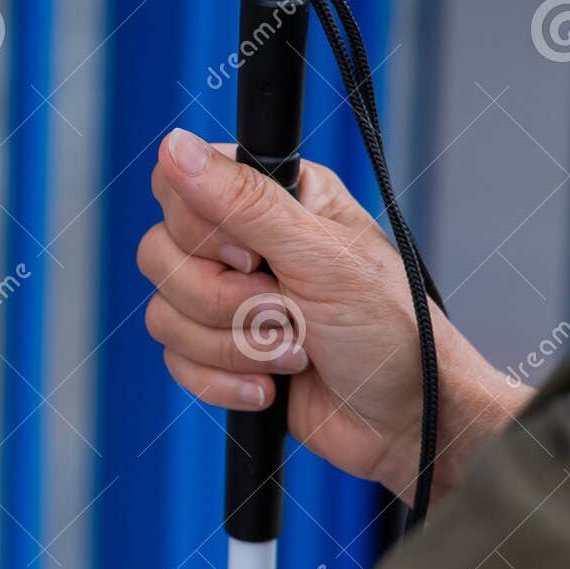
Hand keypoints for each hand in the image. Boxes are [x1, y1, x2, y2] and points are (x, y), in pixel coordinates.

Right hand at [137, 128, 527, 504]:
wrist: (409, 423)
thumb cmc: (392, 331)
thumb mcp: (321, 257)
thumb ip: (244, 201)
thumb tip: (174, 145)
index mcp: (273, 199)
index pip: (177, 185)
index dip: (201, 227)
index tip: (253, 256)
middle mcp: (243, 243)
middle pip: (159, 253)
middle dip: (223, 300)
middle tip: (286, 309)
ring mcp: (227, 301)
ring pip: (163, 313)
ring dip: (232, 346)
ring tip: (295, 353)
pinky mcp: (218, 352)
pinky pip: (175, 360)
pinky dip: (223, 380)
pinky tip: (270, 385)